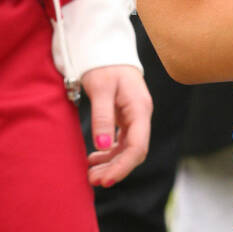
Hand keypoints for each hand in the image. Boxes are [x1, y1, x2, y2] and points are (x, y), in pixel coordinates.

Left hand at [81, 65, 152, 186]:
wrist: (107, 51)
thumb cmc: (104, 66)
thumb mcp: (100, 89)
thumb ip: (102, 117)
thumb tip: (101, 146)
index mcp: (140, 109)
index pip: (138, 146)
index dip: (123, 166)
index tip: (106, 180)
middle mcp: (141, 116)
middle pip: (134, 152)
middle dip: (115, 169)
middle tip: (93, 181)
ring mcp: (135, 118)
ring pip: (127, 149)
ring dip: (111, 164)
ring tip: (91, 174)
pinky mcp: (126, 118)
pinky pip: (121, 142)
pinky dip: (108, 153)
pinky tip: (94, 158)